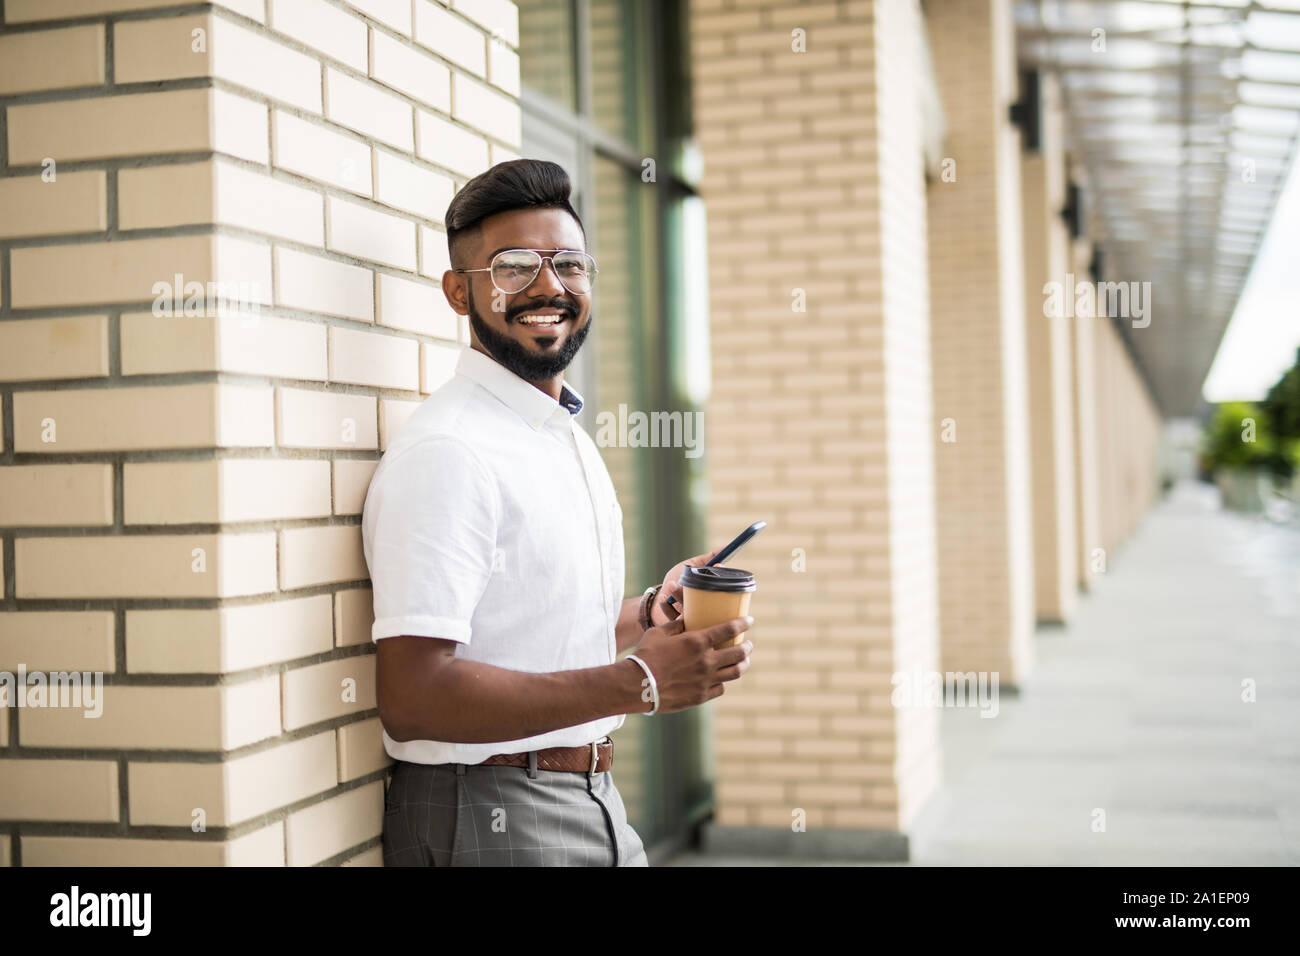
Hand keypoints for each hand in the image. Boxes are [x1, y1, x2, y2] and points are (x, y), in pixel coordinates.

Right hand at [630, 615, 753, 713]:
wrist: (636, 686)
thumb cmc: (645, 655)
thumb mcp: (659, 632)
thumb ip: (676, 625)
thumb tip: (685, 618)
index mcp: (697, 641)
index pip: (729, 629)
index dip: (743, 624)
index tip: (749, 621)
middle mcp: (706, 661)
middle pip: (739, 653)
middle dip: (747, 646)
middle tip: (748, 644)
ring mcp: (705, 680)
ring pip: (735, 672)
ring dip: (743, 664)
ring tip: (743, 661)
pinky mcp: (700, 696)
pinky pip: (720, 688)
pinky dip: (723, 681)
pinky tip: (721, 678)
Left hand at [651, 547, 721, 627]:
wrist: (658, 600)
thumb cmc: (677, 581)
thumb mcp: (692, 565)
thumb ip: (708, 558)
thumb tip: (726, 546)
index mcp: (710, 593)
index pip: (721, 586)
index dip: (720, 574)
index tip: (717, 565)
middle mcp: (704, 608)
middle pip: (707, 599)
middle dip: (699, 588)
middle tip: (693, 576)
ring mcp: (691, 617)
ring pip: (690, 608)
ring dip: (679, 595)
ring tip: (671, 584)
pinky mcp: (677, 623)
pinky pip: (673, 615)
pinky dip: (667, 605)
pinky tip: (663, 596)